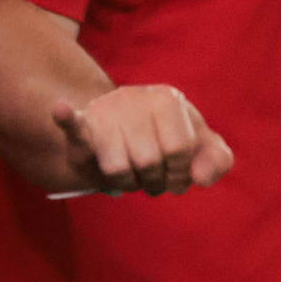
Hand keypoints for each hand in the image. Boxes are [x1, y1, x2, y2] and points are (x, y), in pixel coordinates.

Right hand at [52, 83, 231, 196]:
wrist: (122, 132)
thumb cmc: (167, 141)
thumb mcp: (201, 149)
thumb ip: (217, 161)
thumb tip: (200, 178)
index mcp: (168, 100)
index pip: (178, 150)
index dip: (179, 175)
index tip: (176, 179)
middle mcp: (135, 98)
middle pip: (148, 162)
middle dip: (154, 182)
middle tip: (151, 179)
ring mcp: (106, 110)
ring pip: (117, 168)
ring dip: (126, 183)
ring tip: (131, 174)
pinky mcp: (81, 126)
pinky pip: (73, 123)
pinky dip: (67, 119)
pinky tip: (63, 109)